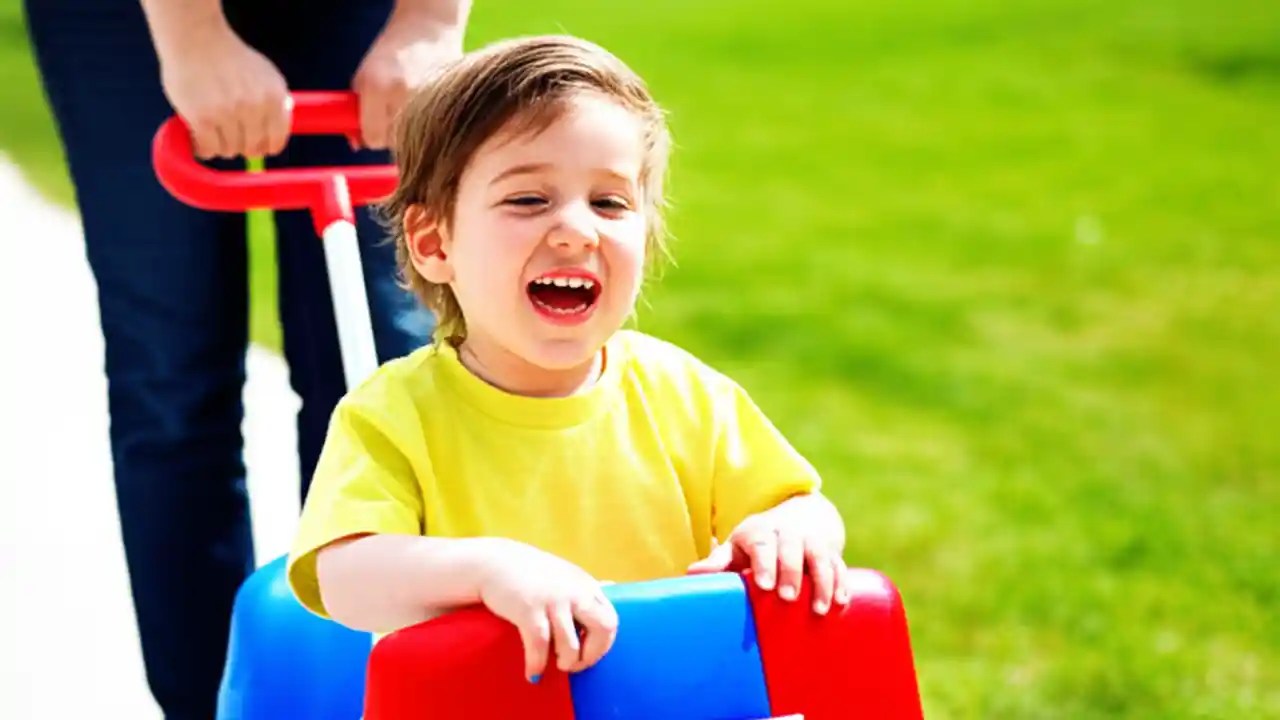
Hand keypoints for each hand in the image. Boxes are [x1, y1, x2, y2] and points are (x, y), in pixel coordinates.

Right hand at [153, 16, 290, 159]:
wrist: (197, 39)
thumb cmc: (231, 57)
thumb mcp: (266, 76)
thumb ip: (277, 103)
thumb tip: (277, 133)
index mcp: (274, 99)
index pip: (276, 140)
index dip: (266, 147)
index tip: (259, 148)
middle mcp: (254, 108)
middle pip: (252, 149)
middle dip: (242, 146)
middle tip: (232, 137)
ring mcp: (228, 114)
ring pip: (229, 151)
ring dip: (221, 146)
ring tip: (214, 131)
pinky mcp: (203, 119)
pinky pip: (208, 149)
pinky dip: (204, 148)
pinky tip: (199, 138)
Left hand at [351, 7, 464, 148]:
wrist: (427, 29)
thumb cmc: (390, 54)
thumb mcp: (363, 77)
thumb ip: (356, 110)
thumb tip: (356, 145)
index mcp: (377, 87)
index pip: (373, 138)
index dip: (370, 135)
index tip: (373, 126)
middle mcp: (402, 95)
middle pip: (394, 141)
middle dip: (390, 132)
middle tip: (392, 111)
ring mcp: (427, 99)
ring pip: (413, 137)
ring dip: (409, 128)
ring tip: (410, 103)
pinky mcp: (446, 101)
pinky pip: (432, 127)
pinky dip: (428, 120)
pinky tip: (426, 102)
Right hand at [476, 540, 618, 681]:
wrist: (492, 562)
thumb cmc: (528, 572)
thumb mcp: (562, 574)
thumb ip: (582, 585)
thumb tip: (610, 584)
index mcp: (585, 584)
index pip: (610, 619)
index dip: (603, 644)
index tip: (588, 654)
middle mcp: (574, 590)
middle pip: (604, 628)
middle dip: (593, 654)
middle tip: (576, 664)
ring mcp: (553, 600)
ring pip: (571, 645)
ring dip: (566, 662)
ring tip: (555, 666)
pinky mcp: (529, 610)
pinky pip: (540, 647)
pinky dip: (537, 665)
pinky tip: (532, 673)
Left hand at [687, 495, 850, 614]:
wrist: (801, 513)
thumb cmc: (760, 540)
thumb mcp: (739, 545)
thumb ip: (719, 561)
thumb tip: (691, 573)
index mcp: (760, 531)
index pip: (761, 544)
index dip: (764, 563)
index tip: (764, 585)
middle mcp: (788, 533)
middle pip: (790, 549)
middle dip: (791, 573)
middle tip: (788, 598)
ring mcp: (812, 541)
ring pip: (819, 557)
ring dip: (821, 582)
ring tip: (820, 609)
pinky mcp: (831, 551)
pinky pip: (838, 565)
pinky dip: (841, 582)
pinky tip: (841, 602)